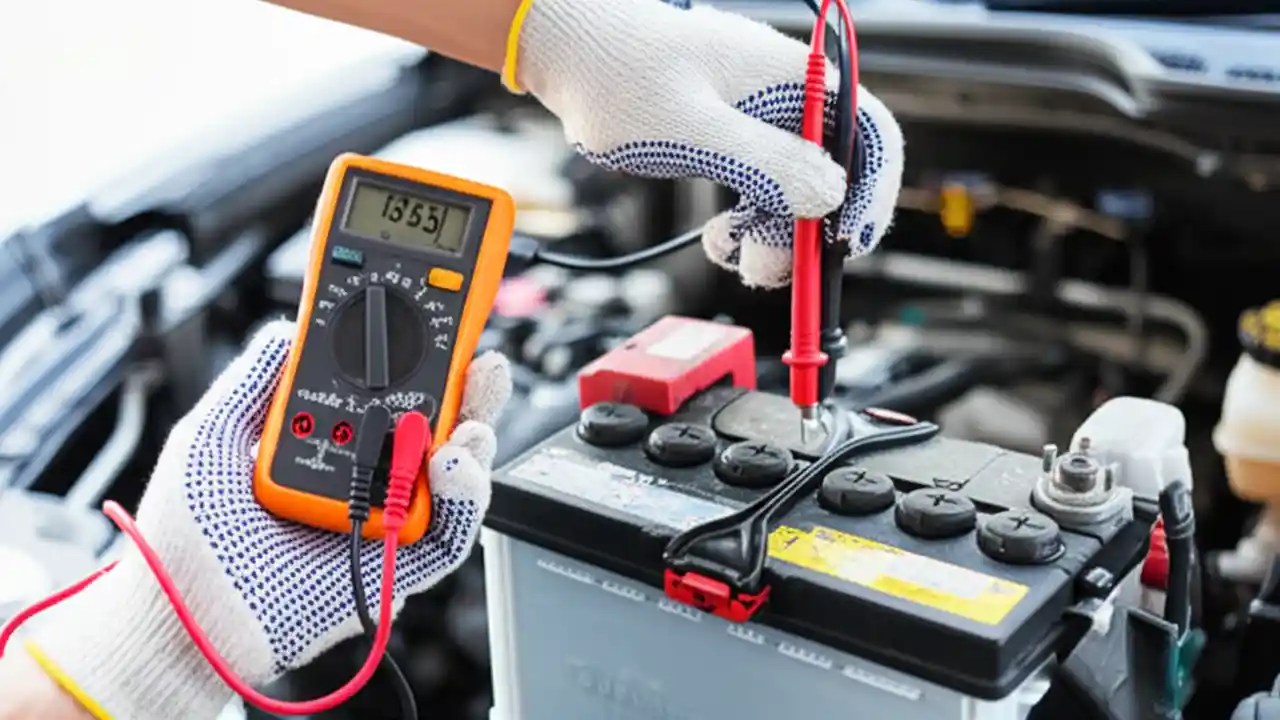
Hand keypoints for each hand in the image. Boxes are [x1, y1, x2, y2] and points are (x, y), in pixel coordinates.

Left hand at [25, 320, 510, 719]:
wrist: (177, 619)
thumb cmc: (184, 540)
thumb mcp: (211, 435)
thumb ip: (254, 379)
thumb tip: (291, 328)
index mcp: (331, 447)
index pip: (390, 395)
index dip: (423, 362)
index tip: (438, 324)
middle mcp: (365, 482)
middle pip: (439, 430)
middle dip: (471, 394)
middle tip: (479, 365)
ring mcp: (383, 525)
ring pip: (457, 478)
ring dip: (475, 441)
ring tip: (466, 423)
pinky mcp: (396, 570)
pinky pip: (450, 536)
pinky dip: (465, 501)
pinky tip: (454, 468)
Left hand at [511, 0, 902, 287]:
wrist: (572, 55)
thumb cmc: (622, 74)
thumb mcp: (692, 128)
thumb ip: (764, 163)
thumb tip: (830, 197)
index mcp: (795, 80)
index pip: (869, 134)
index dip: (872, 192)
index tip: (848, 241)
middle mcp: (788, 101)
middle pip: (835, 175)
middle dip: (808, 229)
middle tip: (768, 263)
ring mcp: (763, 122)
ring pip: (798, 195)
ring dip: (773, 236)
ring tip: (725, 247)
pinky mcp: (738, 143)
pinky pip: (765, 194)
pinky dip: (750, 225)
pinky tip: (720, 239)